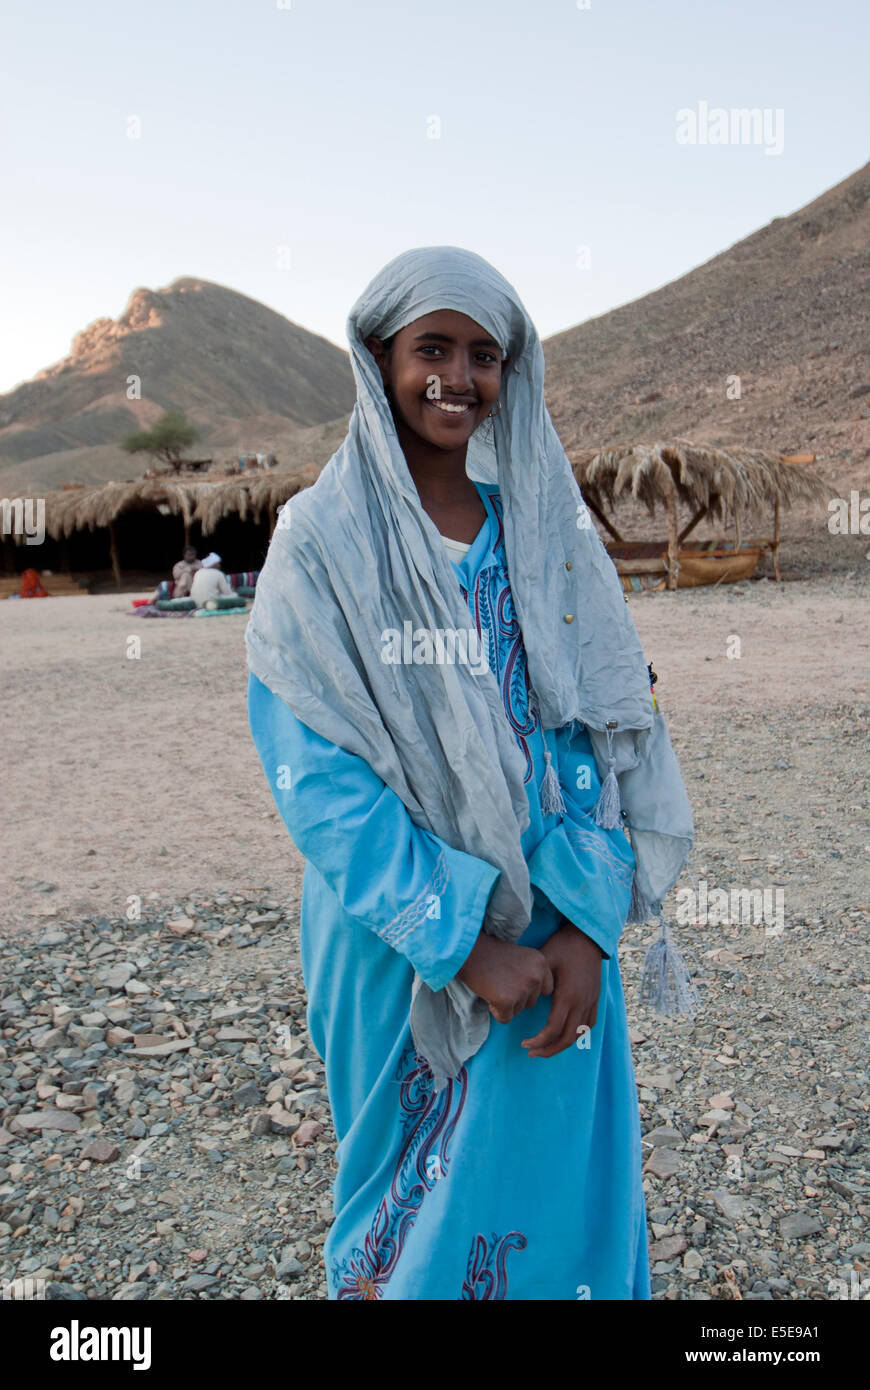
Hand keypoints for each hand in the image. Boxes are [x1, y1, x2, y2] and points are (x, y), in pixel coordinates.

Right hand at [456, 932, 553, 1024]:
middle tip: (500, 982)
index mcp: (541, 962)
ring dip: (506, 1004)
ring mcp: (523, 989)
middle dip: (516, 998)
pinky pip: (505, 1018)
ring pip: (518, 1011)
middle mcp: (536, 976)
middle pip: (532, 1002)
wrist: (468, 950)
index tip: (515, 982)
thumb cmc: (489, 953)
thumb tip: (533, 995)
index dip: (530, 989)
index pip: (547, 988)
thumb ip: (531, 973)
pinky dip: (495, 1011)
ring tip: (493, 985)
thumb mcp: (520, 957)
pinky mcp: (507, 1001)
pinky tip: (488, 994)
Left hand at [521, 921, 603, 1057]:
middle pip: (567, 1038)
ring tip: (546, 1047)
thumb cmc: (563, 946)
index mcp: (568, 996)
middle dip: (548, 1050)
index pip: (553, 1030)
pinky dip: (578, 1033)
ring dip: (562, 1044)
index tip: (524, 1044)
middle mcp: (582, 1003)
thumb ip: (537, 982)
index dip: (538, 1042)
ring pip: (580, 1034)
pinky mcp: (596, 998)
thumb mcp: (544, 960)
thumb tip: (523, 999)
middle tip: (531, 1052)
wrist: (587, 936)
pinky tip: (566, 1034)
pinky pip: (590, 1023)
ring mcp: (591, 1001)